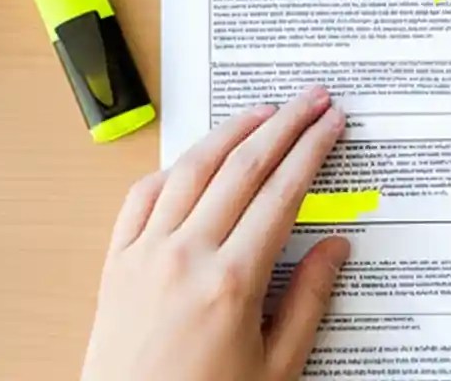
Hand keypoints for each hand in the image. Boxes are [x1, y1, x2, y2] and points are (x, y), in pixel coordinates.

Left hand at [81, 87, 348, 380]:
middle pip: (242, 167)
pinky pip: (141, 197)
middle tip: (311, 98)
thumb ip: (308, 302)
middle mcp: (185, 257)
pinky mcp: (114, 263)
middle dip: (283, 124)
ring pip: (191, 169)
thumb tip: (336, 248)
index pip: (282, 193)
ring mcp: (144, 254)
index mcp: (232, 282)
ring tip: (261, 111)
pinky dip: (171, 169)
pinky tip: (193, 158)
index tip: (331, 123)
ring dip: (230, 131)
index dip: (312, 150)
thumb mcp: (275, 368)